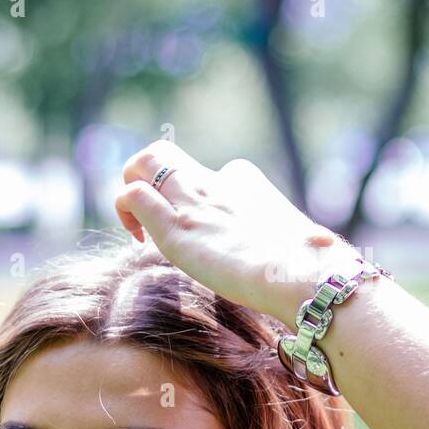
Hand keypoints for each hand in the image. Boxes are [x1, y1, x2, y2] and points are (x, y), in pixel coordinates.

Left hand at [113, 141, 356, 324]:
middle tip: (153, 215)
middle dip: (147, 176)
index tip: (198, 229)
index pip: (206, 173)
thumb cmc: (303, 265)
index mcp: (242, 179)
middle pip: (164, 154)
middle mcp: (214, 182)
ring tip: (138, 225)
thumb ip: (274, 234)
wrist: (301, 274)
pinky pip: (133, 195)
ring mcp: (193, 202)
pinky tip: (138, 237)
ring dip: (130, 185)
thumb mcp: (288, 237)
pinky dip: (125, 209)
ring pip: (142, 162)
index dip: (191, 197)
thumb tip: (302, 250)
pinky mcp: (176, 227)